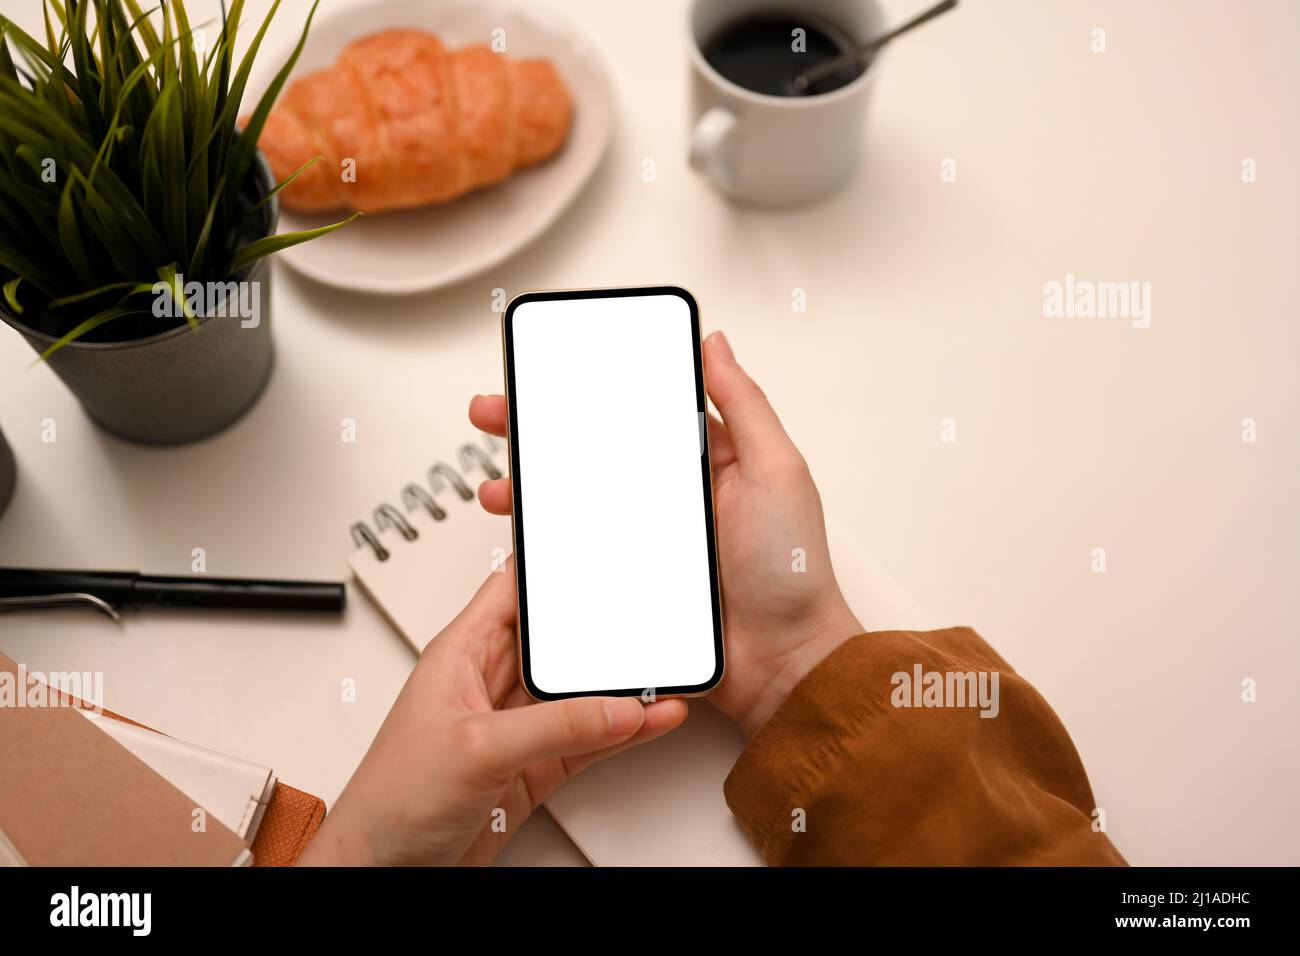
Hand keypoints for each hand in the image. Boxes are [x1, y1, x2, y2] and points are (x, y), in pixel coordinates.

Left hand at [299, 564, 687, 865]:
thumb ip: (553, 726)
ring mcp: (513, 727)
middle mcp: (488, 684)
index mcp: (461, 654)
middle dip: (600, 631)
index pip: (512, 589)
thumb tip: (615, 708)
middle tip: (648, 620)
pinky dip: (620, 733)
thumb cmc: (390, 800)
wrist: (383, 870)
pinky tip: (649, 721)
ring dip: (617, 689)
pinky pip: (587, 739)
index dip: (551, 568)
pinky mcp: (531, 768)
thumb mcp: (477, 748)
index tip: (597, 554)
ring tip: (661, 677)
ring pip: (577, 694)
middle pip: (556, 643)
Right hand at [469, 330, 861, 737]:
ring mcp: (646, 541)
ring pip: (574, 504)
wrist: (783, 664)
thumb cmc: (792, 571)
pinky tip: (521, 537)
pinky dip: (545, 546)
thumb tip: (714, 344)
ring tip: (496, 485)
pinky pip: (578, 558)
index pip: (639, 410)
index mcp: (704, 461)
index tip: (552, 370)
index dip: (594, 389)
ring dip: (529, 489)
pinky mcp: (629, 582)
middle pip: (593, 453)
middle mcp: (670, 497)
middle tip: (497, 414)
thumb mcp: (776, 471)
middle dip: (540, 431)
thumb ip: (745, 406)